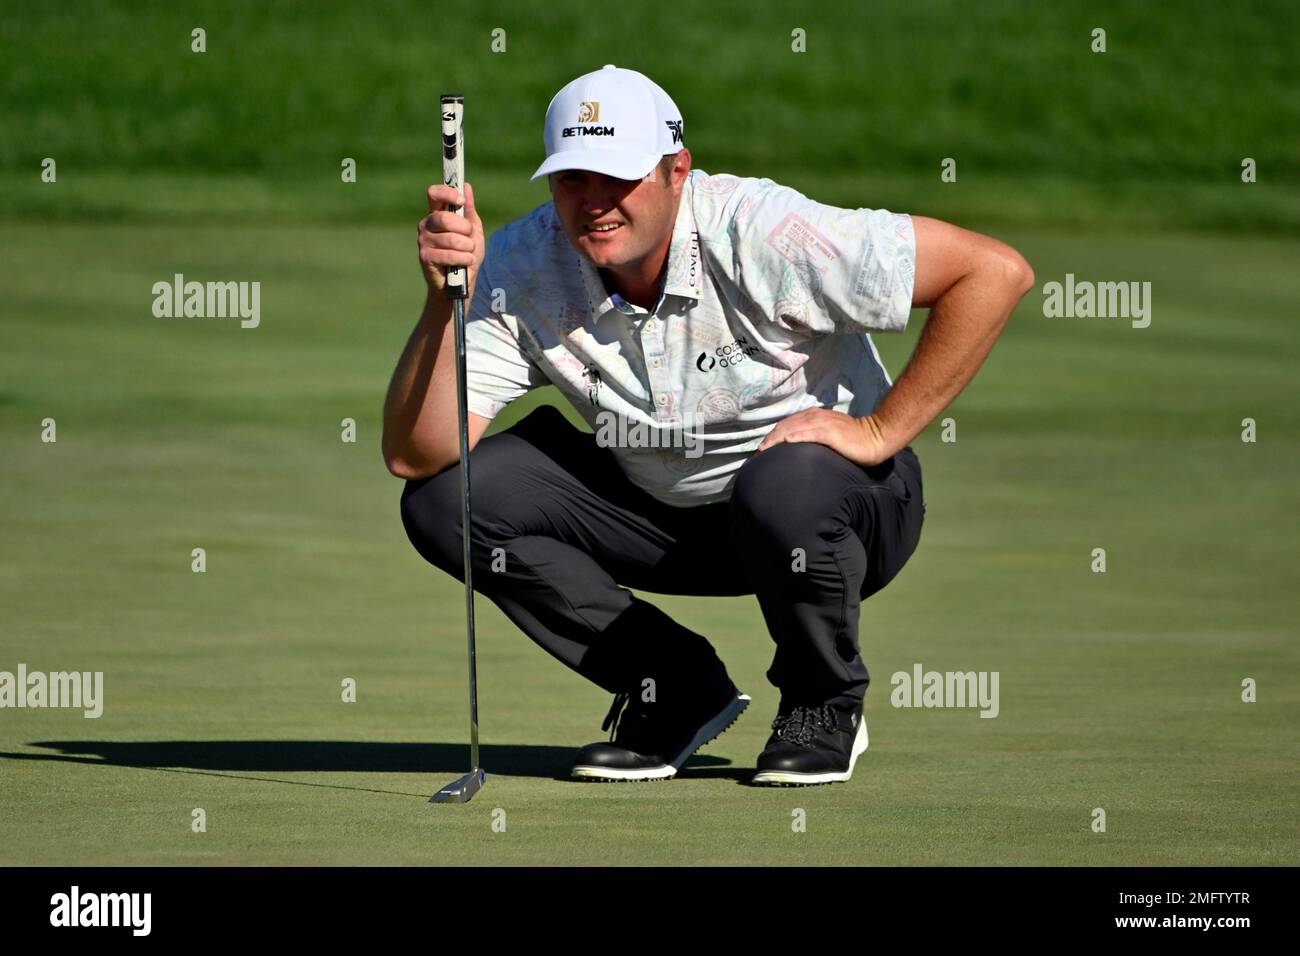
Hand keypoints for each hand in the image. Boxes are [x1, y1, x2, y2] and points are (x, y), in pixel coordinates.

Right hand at [418, 181, 484, 297]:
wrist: (462, 282)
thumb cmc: (466, 254)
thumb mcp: (473, 230)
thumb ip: (469, 210)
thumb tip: (467, 186)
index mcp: (436, 214)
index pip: (434, 194)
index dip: (447, 193)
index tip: (460, 200)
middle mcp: (426, 224)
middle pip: (444, 218)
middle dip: (464, 229)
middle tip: (469, 237)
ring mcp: (423, 241)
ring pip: (451, 238)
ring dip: (467, 248)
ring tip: (468, 254)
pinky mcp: (425, 257)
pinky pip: (449, 254)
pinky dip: (464, 259)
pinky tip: (465, 262)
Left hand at [755, 408, 893, 467]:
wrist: (876, 437)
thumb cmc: (855, 439)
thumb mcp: (831, 434)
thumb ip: (815, 436)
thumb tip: (801, 447)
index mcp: (815, 416)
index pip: (789, 423)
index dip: (775, 434)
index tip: (764, 446)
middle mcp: (817, 417)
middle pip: (787, 425)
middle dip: (771, 437)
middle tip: (759, 450)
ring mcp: (823, 423)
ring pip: (794, 428)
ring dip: (777, 437)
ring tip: (765, 448)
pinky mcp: (831, 433)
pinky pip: (810, 433)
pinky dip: (797, 436)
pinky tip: (786, 442)